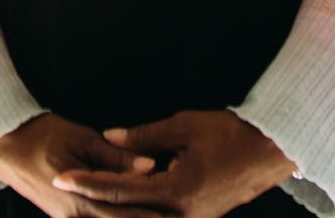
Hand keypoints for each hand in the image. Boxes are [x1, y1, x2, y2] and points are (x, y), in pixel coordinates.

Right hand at [0, 112, 172, 216]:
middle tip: (177, 217)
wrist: (3, 146)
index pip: (128, 214)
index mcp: (80, 200)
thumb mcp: (82, 139)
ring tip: (161, 214)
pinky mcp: (64, 217)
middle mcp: (74, 217)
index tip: (179, 214)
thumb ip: (117, 157)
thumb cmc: (41, 135)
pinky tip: (131, 212)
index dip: (155, 216)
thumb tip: (151, 167)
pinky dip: (115, 217)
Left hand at [51, 110, 299, 217]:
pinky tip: (118, 202)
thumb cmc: (232, 134)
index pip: (120, 190)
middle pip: (125, 215)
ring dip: (112, 210)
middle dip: (93, 203)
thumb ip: (143, 137)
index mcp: (177, 192)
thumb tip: (108, 139)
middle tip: (62, 190)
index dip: (87, 183)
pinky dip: (134, 211)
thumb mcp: (185, 126)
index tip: (61, 177)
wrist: (273, 152)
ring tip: (83, 197)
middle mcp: (182, 216)